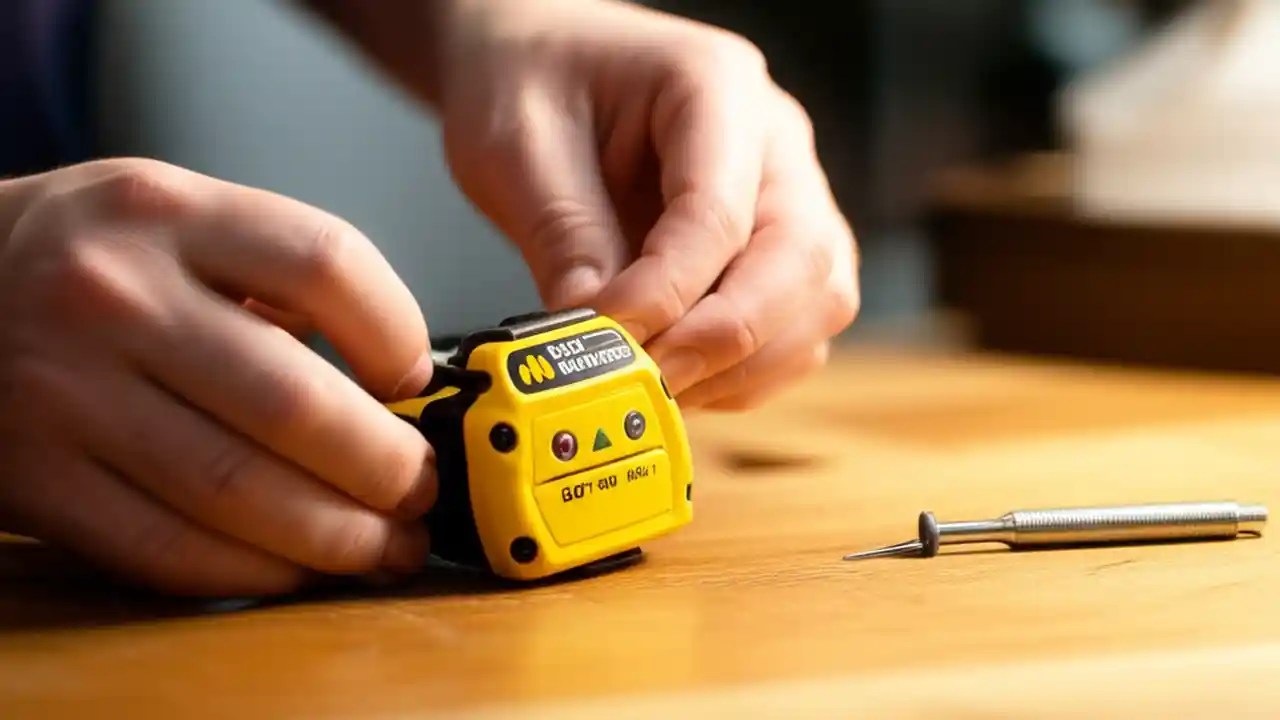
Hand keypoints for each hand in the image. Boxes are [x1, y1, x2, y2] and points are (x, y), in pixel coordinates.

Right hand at [0, 158, 436, 595]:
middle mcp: (112, 296)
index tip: (419, 381)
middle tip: (425, 492)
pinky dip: (256, 571)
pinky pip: (170, 548)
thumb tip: (397, 384)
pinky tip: (301, 569)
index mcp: (166, 213)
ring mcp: (65, 393)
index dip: (398, 334)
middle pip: (296, 403)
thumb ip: (275, 278)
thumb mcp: (174, 220)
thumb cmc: (90, 261)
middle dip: (388, 467)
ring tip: (388, 546)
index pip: (326, 263)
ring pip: (240, 491)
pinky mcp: (35, 481)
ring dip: (340, 537)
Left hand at [436, 0, 859, 408]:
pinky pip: (795, 329)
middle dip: (726, 339)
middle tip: (646, 380)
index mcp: (717, 86)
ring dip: (746, 365)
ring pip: (817, 303)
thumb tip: (598, 341)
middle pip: (802, 261)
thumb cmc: (529, 81)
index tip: (606, 339)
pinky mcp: (775, 251)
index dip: (666, 293)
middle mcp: (776, 143)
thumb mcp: (517, 145)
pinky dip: (744, 372)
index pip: (719, 212)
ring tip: (655, 383)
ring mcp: (789, 197)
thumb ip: (564, 238)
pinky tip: (677, 376)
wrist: (538, 60)